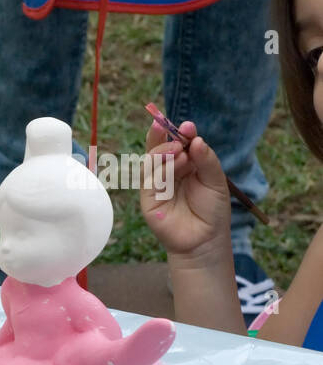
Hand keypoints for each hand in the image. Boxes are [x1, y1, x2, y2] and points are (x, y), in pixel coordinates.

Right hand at [141, 120, 231, 264]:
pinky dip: (163, 167)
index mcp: (184, 166)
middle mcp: (168, 173)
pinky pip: (150, 179)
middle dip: (164, 137)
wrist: (206, 239)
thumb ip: (206, 159)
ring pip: (151, 161)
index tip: (187, 125)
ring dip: (165, 151)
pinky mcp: (148, 198)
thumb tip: (196, 139)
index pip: (176, 145)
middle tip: (179, 132)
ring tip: (181, 149)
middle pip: (158, 149)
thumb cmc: (213, 210)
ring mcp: (156, 186)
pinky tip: (178, 163)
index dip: (179, 133)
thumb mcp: (216, 180)